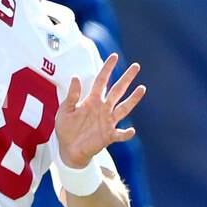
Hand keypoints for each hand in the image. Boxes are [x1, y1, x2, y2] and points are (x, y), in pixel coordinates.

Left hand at [55, 52, 145, 168]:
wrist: (68, 150)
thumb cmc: (66, 129)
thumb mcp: (65, 111)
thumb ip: (72, 96)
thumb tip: (75, 77)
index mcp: (92, 100)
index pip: (102, 81)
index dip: (107, 69)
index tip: (114, 57)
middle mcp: (103, 108)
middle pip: (117, 91)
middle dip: (126, 78)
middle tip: (136, 66)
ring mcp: (108, 122)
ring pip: (123, 108)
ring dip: (132, 100)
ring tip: (142, 89)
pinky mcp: (109, 136)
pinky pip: (120, 134)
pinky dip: (126, 133)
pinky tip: (131, 130)